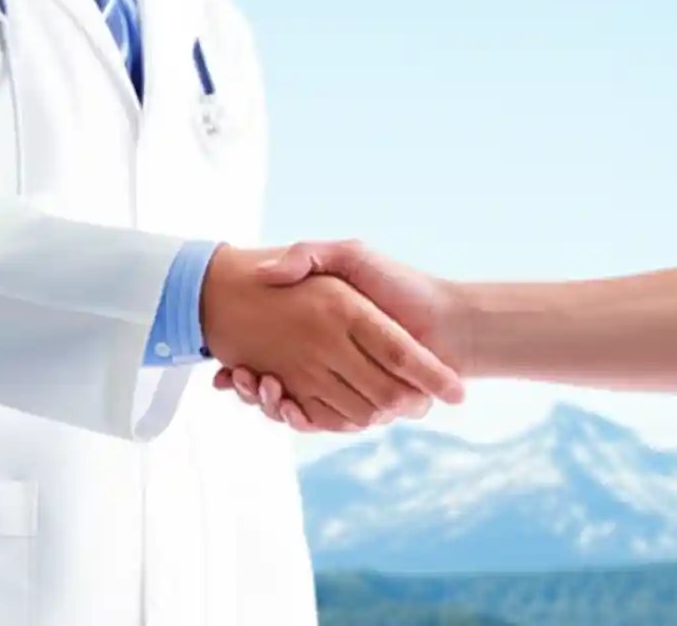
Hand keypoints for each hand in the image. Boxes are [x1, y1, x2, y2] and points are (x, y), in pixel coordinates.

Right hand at [200, 245, 462, 430]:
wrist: (449, 324)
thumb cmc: (400, 284)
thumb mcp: (349, 255)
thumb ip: (308, 255)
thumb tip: (264, 272)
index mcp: (318, 330)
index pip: (262, 352)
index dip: (240, 364)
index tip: (226, 363)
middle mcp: (325, 362)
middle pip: (268, 386)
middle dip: (248, 387)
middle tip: (233, 377)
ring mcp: (339, 387)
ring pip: (287, 407)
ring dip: (267, 403)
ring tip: (259, 387)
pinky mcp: (357, 408)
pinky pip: (319, 421)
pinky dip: (300, 419)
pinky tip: (286, 405)